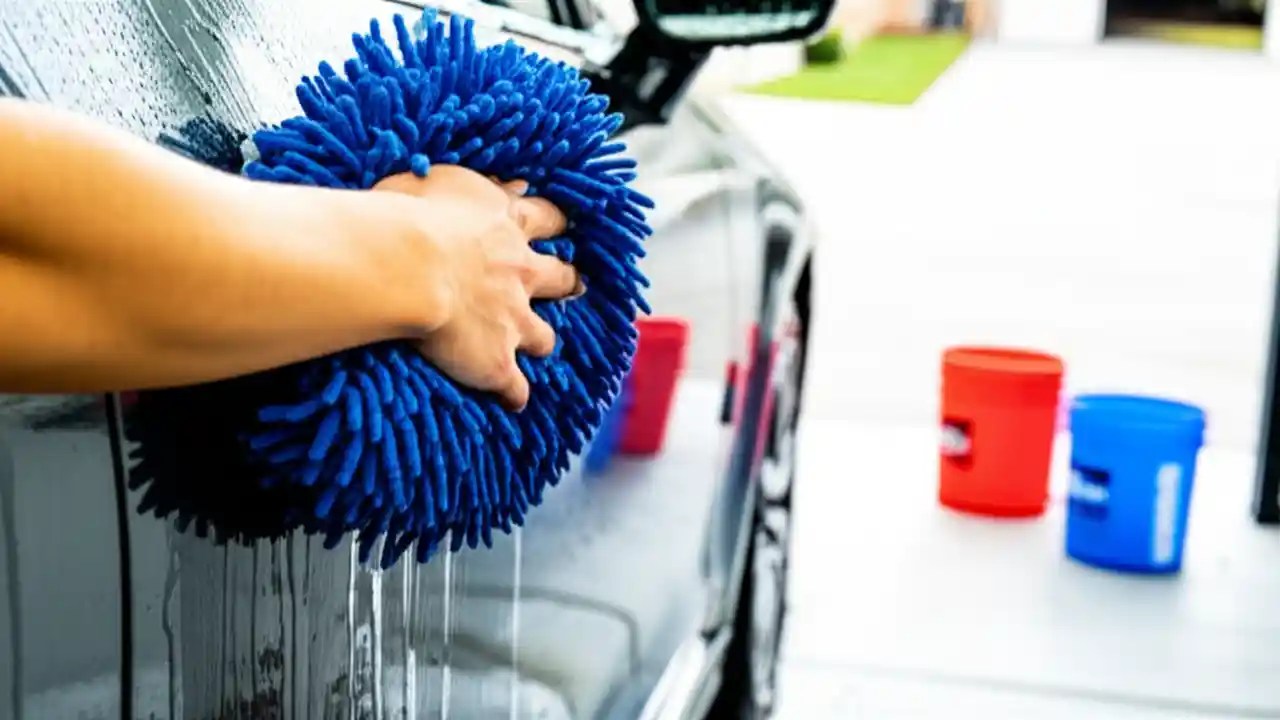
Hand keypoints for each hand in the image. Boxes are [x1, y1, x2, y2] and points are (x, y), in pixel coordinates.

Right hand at [373, 165, 578, 410]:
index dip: (557, 222)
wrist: (405, 264)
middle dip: (568, 283)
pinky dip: (513, 395)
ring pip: (544, 337)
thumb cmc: (404, 213)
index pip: (546, 217)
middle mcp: (520, 272)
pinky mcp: (497, 362)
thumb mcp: (440, 180)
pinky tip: (511, 403)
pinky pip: (514, 389)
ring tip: (537, 346)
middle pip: (560, 278)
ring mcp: (514, 321)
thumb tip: (502, 178)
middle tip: (574, 286)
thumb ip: (471, 184)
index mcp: (507, 224)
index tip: (565, 223)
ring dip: (540, 340)